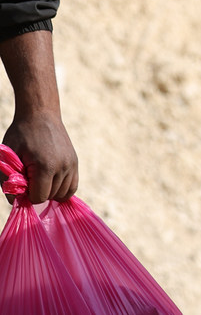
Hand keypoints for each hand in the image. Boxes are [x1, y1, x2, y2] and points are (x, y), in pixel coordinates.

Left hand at [1, 30, 77, 202]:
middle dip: (37, 192)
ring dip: (50, 192)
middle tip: (28, 178)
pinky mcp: (75, 162)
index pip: (39, 197)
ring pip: (63, 193)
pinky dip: (62, 189)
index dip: (26, 195)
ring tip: (39, 179)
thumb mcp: (8, 158)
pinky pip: (72, 186)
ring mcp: (72, 164)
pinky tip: (51, 182)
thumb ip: (9, 182)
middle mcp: (63, 167)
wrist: (40, 114)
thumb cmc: (21, 135)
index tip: (21, 184)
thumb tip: (17, 203)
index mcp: (46, 166)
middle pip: (51, 196)